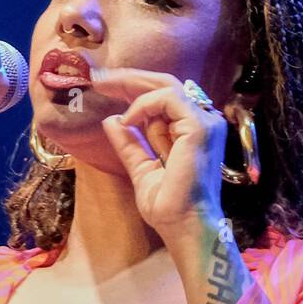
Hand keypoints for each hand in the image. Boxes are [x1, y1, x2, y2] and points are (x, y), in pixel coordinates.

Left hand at [91, 67, 227, 236]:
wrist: (183, 225)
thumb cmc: (168, 205)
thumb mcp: (141, 168)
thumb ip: (130, 144)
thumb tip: (112, 119)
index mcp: (191, 131)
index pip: (162, 98)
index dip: (132, 89)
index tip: (102, 86)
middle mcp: (202, 121)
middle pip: (164, 85)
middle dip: (128, 79)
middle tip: (97, 78)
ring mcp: (205, 122)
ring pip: (166, 87)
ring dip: (132, 88)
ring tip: (105, 90)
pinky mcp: (200, 126)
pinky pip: (168, 98)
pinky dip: (145, 105)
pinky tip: (129, 120)